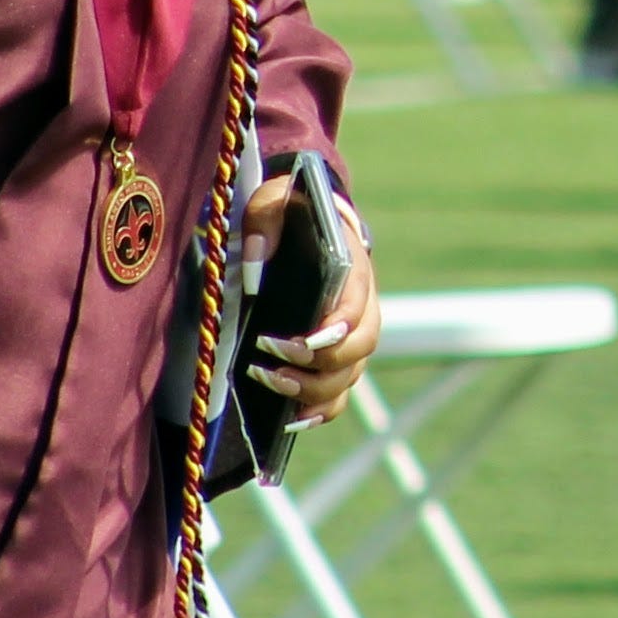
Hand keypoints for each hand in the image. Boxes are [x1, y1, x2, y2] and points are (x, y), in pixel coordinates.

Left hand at [240, 177, 377, 429]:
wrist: (305, 223)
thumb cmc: (293, 212)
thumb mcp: (276, 199)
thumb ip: (266, 219)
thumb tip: (255, 262)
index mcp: (354, 271)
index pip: (357, 307)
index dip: (335, 331)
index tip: (301, 342)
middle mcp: (362, 309)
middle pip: (359, 349)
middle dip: (319, 364)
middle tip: (273, 360)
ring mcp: (351, 338)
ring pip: (348, 377)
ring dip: (312, 389)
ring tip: (269, 381)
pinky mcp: (335, 359)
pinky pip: (337, 395)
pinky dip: (318, 410)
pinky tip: (289, 418)